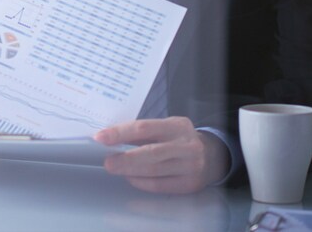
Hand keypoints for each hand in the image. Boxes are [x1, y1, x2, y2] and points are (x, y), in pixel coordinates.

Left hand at [93, 117, 229, 193]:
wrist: (211, 156)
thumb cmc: (177, 140)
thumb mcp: (164, 128)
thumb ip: (141, 133)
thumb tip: (109, 139)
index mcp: (177, 125)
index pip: (144, 128)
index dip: (120, 133)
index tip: (100, 138)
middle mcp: (187, 145)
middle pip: (150, 153)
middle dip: (124, 158)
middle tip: (107, 162)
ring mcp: (191, 166)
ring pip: (154, 171)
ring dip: (130, 171)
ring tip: (115, 168)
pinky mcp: (190, 184)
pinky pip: (160, 186)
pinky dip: (142, 183)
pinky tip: (131, 178)